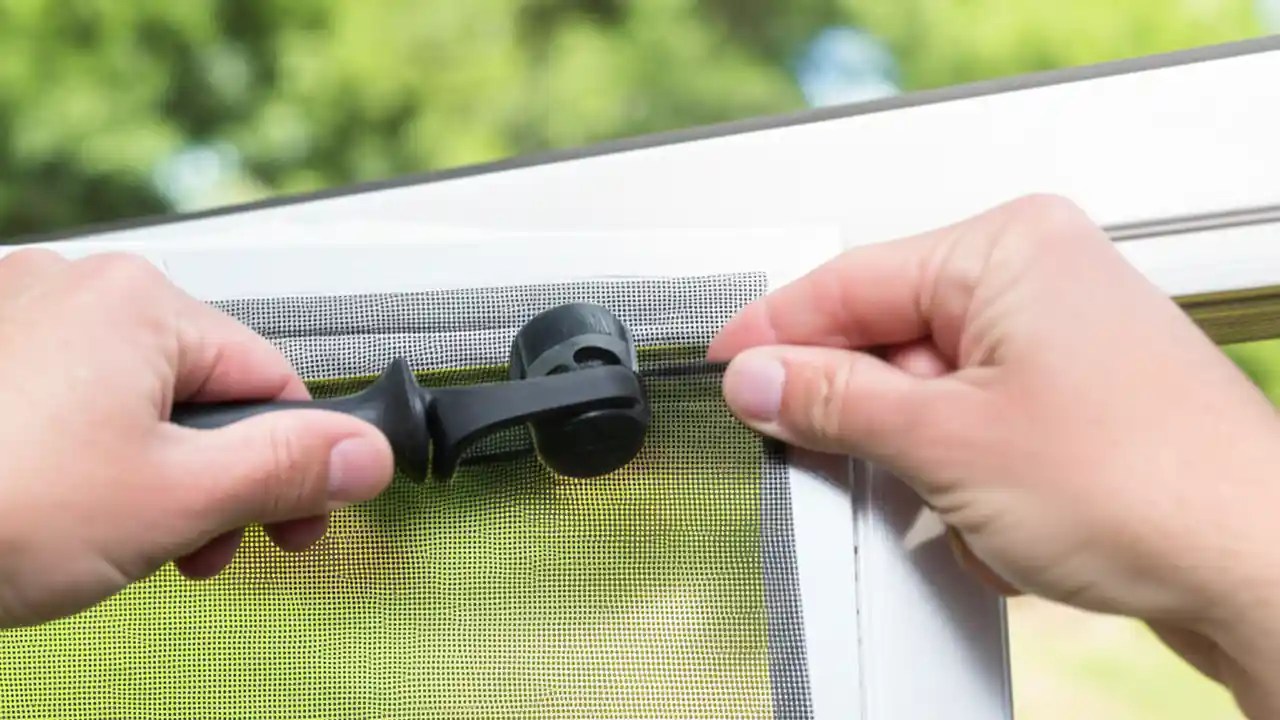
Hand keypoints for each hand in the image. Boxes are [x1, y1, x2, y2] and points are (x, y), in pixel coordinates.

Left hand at [0, 250, 393, 627]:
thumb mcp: (172, 500)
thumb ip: (284, 470)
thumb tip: (367, 454)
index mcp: (139, 302)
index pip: (271, 381)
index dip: (296, 466)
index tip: (296, 527)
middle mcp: (74, 287)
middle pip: (198, 390)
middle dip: (212, 481)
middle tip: (197, 551)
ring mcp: (10, 316)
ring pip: (129, 401)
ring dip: (150, 476)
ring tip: (116, 540)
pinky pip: (63, 400)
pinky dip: (81, 456)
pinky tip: (56, 509)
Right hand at [708, 195, 1279, 716]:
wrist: (1258, 566)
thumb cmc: (1146, 486)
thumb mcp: (946, 443)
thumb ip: (833, 402)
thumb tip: (761, 380)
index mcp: (1008, 248)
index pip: (849, 280)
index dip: (775, 332)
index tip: (725, 368)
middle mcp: (1039, 277)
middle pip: (888, 336)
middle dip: (863, 414)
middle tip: (821, 456)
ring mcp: (1059, 339)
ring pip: (929, 390)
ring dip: (920, 459)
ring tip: (956, 506)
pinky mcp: (1073, 397)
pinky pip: (974, 422)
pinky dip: (962, 475)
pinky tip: (994, 520)